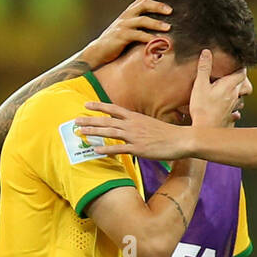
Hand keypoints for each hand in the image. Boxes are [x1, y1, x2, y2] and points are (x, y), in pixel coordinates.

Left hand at [75, 103, 192, 159]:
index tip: (86, 105)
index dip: (99, 106)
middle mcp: (132, 124)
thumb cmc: (168, 134)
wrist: (181, 139)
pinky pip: (119, 149)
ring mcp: (134, 136)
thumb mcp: (151, 125)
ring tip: (80, 132)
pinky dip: (107, 149)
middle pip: (107, 120)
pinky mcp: (138, 149)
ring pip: (109, 132)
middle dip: (90, 120)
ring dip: (94, 132)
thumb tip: (132, 129)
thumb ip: (139, 126)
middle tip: (75, 120)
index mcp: (135, 117)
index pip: (113, 109)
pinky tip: (96, 151)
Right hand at [79, 0, 172, 68]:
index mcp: (132, 10)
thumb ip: (142, 22)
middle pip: (145, 4)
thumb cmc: (119, 39)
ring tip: (168, 28)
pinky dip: (149, 38)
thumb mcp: (130, 26)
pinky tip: (158, 42)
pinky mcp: (122, 36)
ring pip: (142, 20)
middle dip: (158, 5)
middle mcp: (128, 14)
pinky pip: (138, 35)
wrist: (100, 50)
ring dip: (156, 23)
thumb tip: (164, 22)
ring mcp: (124, 24)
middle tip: (171, 10)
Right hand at [188, 49, 250, 128]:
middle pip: (243, 84)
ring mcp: (233, 107)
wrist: (206, 130)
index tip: (237, 63)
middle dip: (239, 79)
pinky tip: (228, 108)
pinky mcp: (230, 117)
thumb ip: (204, 68)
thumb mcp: (200, 85)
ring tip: (229, 91)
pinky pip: (236, 111)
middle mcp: (234, 96)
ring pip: (240, 97)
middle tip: (232, 75)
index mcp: (229, 86)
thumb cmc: (203, 109)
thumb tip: (206, 53)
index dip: (241, 67)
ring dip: (237, 93)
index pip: (242, 73)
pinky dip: (234, 108)